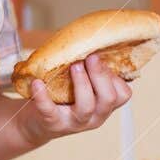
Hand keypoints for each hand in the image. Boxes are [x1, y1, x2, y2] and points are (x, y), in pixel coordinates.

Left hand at [17, 53, 131, 146]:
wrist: (36, 122)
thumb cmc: (62, 97)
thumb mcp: (81, 86)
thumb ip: (89, 69)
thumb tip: (90, 35)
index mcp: (104, 106)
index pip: (123, 94)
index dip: (115, 76)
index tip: (102, 59)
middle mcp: (94, 117)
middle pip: (109, 98)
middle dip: (101, 75)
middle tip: (90, 57)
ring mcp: (75, 123)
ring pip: (87, 106)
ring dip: (82, 82)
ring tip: (73, 65)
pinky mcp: (52, 124)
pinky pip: (49, 111)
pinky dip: (43, 96)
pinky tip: (37, 83)